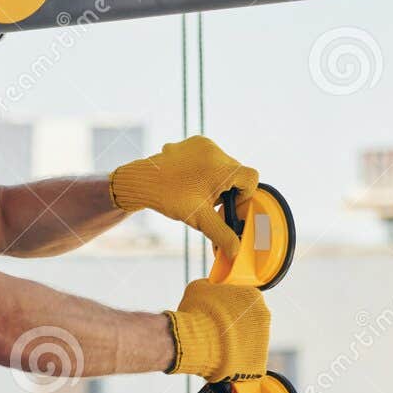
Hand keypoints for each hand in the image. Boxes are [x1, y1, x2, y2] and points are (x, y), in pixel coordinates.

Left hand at [110, 136, 258, 257]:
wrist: (142, 181)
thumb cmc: (170, 198)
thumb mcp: (200, 219)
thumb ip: (222, 235)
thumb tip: (236, 251)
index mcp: (222, 168)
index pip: (251, 178)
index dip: (245, 194)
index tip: (229, 204)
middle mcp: (215, 151)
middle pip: (236, 172)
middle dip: (228, 188)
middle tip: (210, 202)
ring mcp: (203, 143)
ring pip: (223, 163)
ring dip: (217, 178)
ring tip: (199, 191)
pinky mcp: (193, 141)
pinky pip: (209, 155)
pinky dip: (205, 168)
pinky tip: (190, 179)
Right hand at [164, 279, 270, 381]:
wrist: (195, 342)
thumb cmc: (196, 313)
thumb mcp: (200, 287)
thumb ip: (212, 287)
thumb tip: (211, 287)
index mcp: (252, 295)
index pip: (245, 299)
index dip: (231, 306)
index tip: (220, 312)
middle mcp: (263, 316)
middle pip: (251, 321)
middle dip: (237, 325)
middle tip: (218, 330)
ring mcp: (263, 340)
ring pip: (250, 341)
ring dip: (238, 343)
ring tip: (218, 346)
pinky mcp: (259, 362)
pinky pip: (249, 362)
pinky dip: (238, 362)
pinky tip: (224, 360)